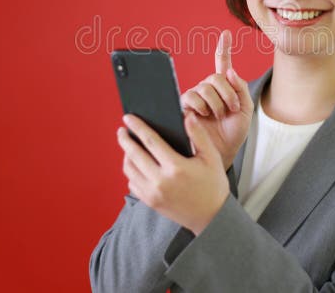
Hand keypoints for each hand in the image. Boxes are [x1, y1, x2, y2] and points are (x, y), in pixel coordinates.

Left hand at [117, 112, 228, 234]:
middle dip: (125, 140)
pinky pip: (133, 184)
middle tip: (121, 130)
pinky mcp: (150, 202)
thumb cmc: (213, 185)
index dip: (138, 127)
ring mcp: (153, 193)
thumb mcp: (211, 157)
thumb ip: (198, 134)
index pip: (150, 141)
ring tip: (128, 147)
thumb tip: (186, 116)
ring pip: (130, 170)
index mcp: (176, 167)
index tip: (128, 118)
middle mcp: (161, 181)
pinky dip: (131, 172)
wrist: (211, 217)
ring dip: (126, 156)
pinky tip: (136, 165)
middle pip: (134, 154)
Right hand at [180, 30, 253, 169]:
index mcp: (224, 87)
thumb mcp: (246, 110)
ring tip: (218, 117)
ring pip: (204, 88)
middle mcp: (207, 89)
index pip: (222, 63)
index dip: (223, 48)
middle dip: (227, 94)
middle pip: (215, 78)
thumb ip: (240, 88)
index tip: (226, 34)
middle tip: (230, 109)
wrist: (222, 153)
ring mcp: (195, 97)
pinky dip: (202, 106)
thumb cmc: (233, 133)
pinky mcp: (184, 107)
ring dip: (216, 103)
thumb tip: (230, 71)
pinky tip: (204, 116)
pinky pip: (192, 97)